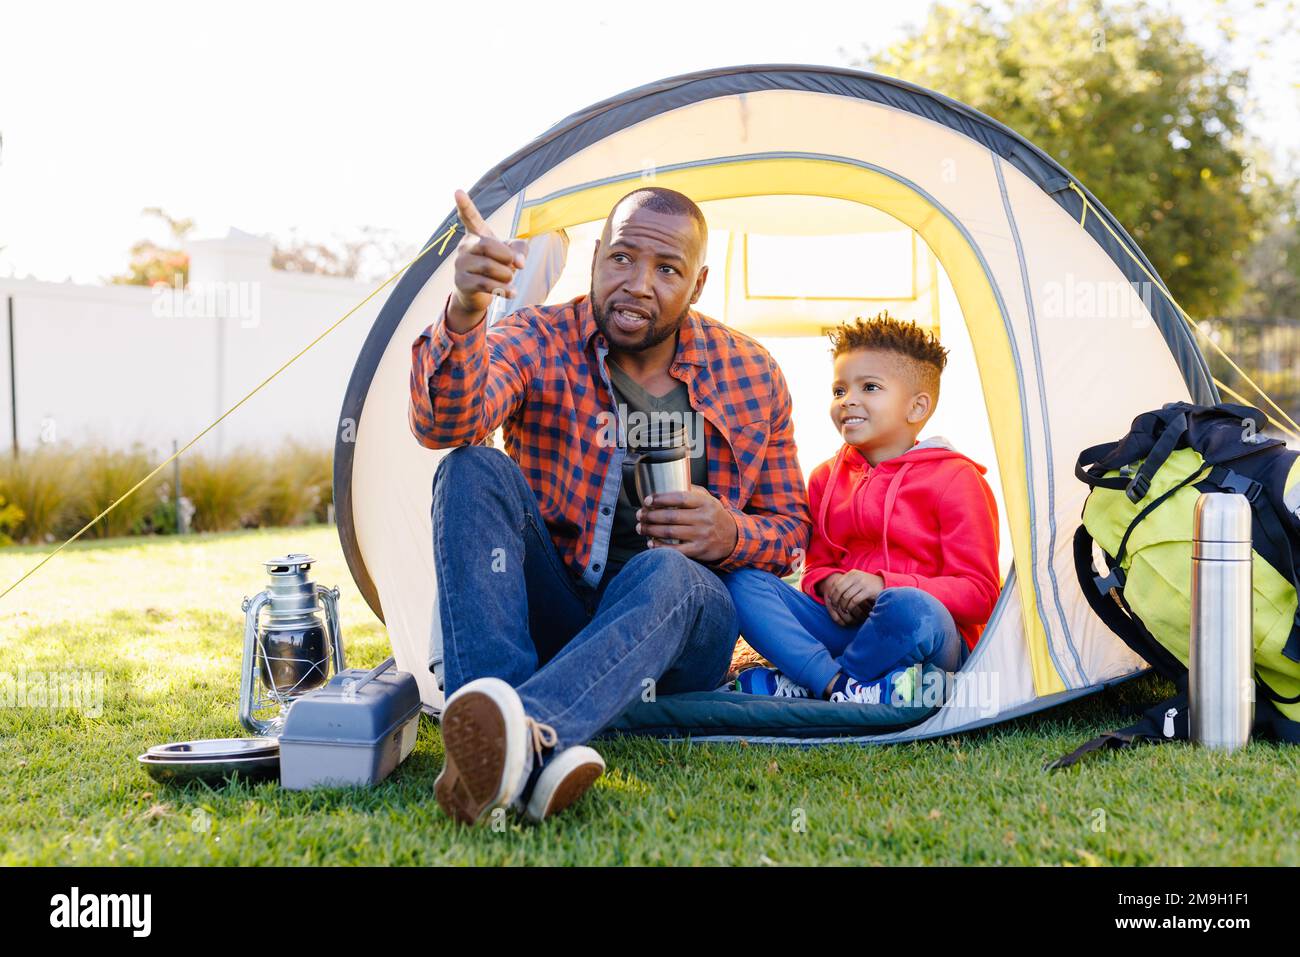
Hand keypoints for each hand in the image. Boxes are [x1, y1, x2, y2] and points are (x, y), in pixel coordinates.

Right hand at [447, 189, 529, 331]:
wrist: (476, 294)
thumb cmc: (496, 268)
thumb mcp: (512, 254)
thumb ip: (520, 249)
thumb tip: (518, 263)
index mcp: (476, 235)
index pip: (470, 217)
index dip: (464, 205)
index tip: (457, 192)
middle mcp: (465, 246)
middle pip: (487, 245)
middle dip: (506, 256)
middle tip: (516, 265)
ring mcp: (460, 264)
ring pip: (487, 266)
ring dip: (506, 274)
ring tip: (509, 278)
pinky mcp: (462, 283)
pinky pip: (485, 284)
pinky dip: (503, 289)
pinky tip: (512, 293)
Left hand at [635, 485, 738, 562]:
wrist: (733, 537)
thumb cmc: (714, 516)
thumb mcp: (708, 499)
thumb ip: (692, 491)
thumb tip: (669, 483)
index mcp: (705, 503)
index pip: (680, 498)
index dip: (661, 498)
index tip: (647, 500)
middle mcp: (704, 518)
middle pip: (671, 516)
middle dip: (651, 515)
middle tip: (640, 515)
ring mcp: (702, 535)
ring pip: (670, 533)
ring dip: (651, 530)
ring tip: (641, 527)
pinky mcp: (699, 550)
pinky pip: (675, 550)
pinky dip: (660, 547)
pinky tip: (651, 543)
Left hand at [822, 570, 883, 625]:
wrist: (885, 585)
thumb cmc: (868, 585)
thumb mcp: (857, 581)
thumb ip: (846, 584)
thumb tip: (831, 592)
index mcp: (852, 573)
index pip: (836, 583)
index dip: (832, 593)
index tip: (831, 601)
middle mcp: (856, 576)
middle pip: (839, 590)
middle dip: (835, 600)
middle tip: (835, 607)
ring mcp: (862, 583)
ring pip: (846, 596)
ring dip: (843, 605)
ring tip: (843, 610)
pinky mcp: (868, 591)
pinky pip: (854, 601)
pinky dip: (850, 607)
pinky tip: (849, 610)